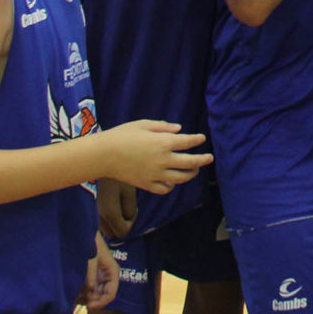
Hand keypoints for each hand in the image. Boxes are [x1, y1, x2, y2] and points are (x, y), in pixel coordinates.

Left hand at [79, 231, 118, 309]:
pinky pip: (91, 289)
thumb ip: (91, 276)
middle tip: (79, 300)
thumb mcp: (91, 260)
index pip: (111, 294)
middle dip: (93, 300)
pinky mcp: (94, 276)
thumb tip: (90, 292)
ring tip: (75, 295)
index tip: (88, 306)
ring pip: (97, 294)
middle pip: (104, 296)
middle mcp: (109, 276)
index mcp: (113, 272)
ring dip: (87, 298)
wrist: (84, 233)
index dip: (101, 303)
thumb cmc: (91, 244)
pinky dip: (84, 293)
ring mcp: (101, 276)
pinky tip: (75, 291)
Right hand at [95, 120, 211, 194]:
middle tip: (209, 158)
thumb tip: (179, 129)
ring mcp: (155, 174)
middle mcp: (163, 160)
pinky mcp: (146, 185)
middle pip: (190, 163)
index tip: (201, 138)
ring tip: (194, 170)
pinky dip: (172, 185)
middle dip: (202, 160)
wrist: (103, 155)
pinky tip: (173, 180)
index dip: (197, 140)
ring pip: (181, 178)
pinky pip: (165, 188)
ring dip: (190, 174)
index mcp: (163, 143)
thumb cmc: (122, 135)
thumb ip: (163, 127)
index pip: (187, 142)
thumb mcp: (143, 124)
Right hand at [96, 176, 137, 239]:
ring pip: (108, 229)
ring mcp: (96, 213)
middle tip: (129, 208)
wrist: (104, 163)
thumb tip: (128, 219)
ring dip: (117, 222)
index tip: (135, 209)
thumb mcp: (129, 193)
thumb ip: (130, 210)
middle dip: (124, 225)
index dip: (132, 223)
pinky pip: (104, 222)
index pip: (122, 232)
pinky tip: (116, 204)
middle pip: (114, 233)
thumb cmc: (120, 176)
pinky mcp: (95, 209)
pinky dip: (111, 219)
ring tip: (122, 205)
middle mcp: (100, 215)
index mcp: (109, 212)